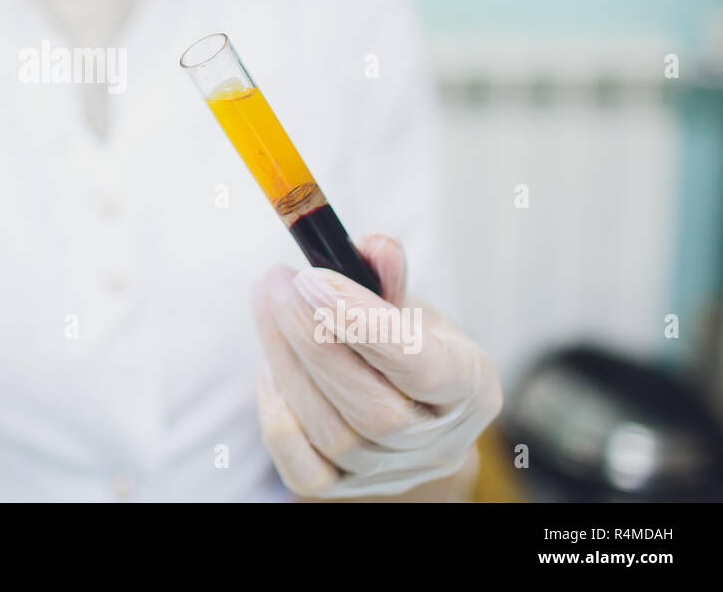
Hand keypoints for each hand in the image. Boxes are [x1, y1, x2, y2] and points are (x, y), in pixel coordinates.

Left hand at [252, 235, 501, 497]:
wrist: (407, 412)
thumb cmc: (408, 348)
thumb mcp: (412, 305)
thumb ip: (389, 277)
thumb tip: (372, 247)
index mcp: (470, 389)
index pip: (421, 367)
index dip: (364, 323)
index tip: (314, 277)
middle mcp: (437, 444)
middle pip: (370, 407)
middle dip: (312, 337)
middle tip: (279, 282)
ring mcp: (389, 474)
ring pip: (328, 429)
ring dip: (285, 358)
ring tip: (266, 301)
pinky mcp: (341, 489)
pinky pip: (297, 459)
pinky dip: (275, 404)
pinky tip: (270, 356)